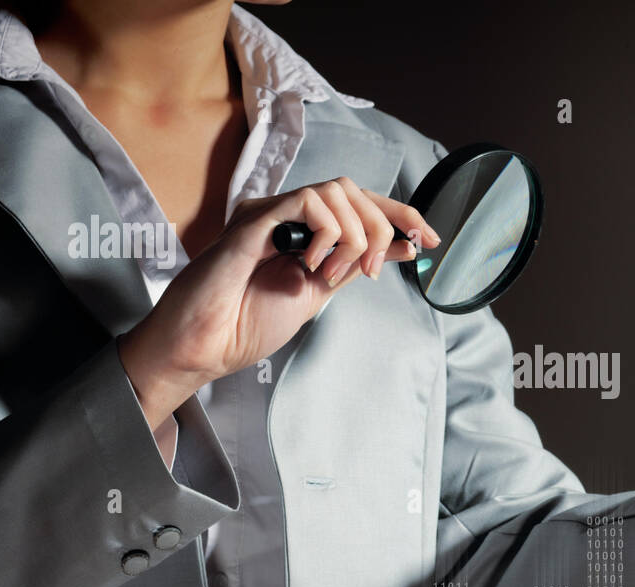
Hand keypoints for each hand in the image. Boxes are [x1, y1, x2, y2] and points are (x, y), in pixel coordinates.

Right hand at [118, 177, 440, 427]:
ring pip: (336, 190)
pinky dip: (326, 231)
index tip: (429, 240)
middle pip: (354, 190)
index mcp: (303, 231)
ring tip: (335, 274)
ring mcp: (269, 214)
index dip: (400, 215)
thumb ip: (357, 264)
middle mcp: (287, 215)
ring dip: (354, 234)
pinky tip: (313, 263)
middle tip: (370, 271)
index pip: (360, 204)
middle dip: (381, 227)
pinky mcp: (252, 220)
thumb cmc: (247, 324)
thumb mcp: (320, 293)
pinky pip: (306, 201)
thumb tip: (404, 245)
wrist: (206, 347)